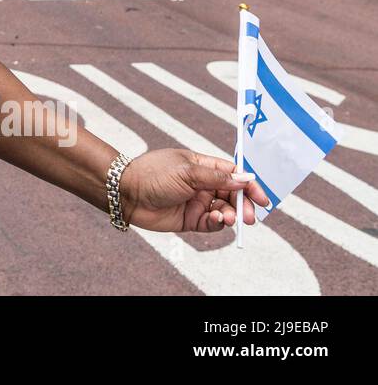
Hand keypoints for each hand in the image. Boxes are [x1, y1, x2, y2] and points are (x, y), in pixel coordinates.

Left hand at [119, 149, 269, 232]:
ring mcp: (196, 202)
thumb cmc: (153, 174)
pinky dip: (219, 223)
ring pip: (224, 210)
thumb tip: (246, 178)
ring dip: (232, 215)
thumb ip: (217, 177)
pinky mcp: (190, 220)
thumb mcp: (188, 172)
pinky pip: (212, 224)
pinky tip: (218, 219)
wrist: (126, 193)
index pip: (233, 174)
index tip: (261, 198)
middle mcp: (201, 184)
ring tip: (230, 218)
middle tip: (249, 216)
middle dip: (244, 205)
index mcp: (202, 166)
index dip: (248, 185)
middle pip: (233, 195)